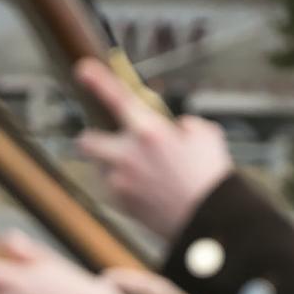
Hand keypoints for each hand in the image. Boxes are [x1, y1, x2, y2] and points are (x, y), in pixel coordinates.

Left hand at [76, 59, 232, 241]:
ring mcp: (122, 182)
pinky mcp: (124, 205)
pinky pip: (113, 191)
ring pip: (100, 168)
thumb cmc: (212, 178)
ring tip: (135, 172)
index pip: (115, 96)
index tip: (81, 69)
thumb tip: (176, 128)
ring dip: (110, 165)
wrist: (211, 223)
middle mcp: (128, 155)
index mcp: (149, 131)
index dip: (96, 80)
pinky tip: (144, 193)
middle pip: (87, 141)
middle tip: (107, 142)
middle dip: (92, 140)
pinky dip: (123, 189)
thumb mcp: (207, 136)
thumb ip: (185, 125)